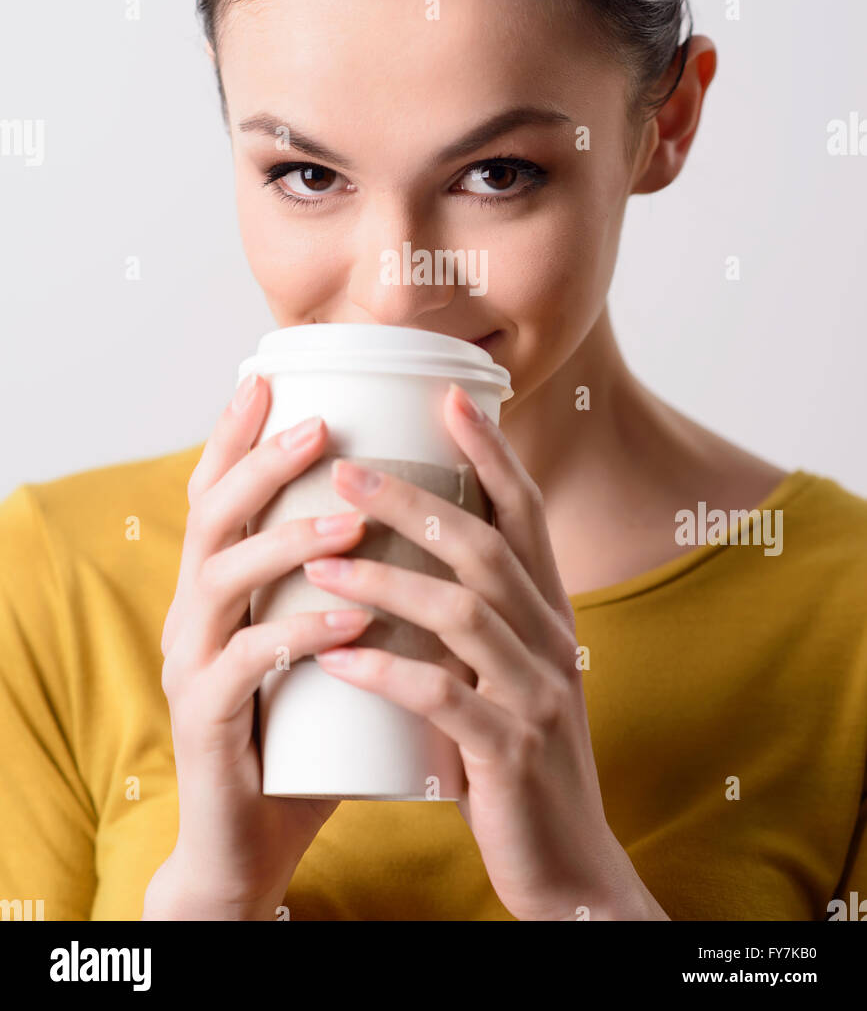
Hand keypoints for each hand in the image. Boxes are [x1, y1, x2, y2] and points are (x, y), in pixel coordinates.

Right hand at [146, 374, 374, 919]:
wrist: (255, 840)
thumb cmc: (301, 730)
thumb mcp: (323, 642)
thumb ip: (352, 584)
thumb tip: (427, 514)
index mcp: (220, 587)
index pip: (217, 494)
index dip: (234, 435)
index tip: (268, 378)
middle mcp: (195, 615)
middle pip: (210, 518)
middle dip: (260, 465)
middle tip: (319, 431)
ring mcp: (193, 666)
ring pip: (220, 581)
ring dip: (287, 541)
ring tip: (350, 520)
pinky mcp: (207, 722)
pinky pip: (245, 666)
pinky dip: (299, 634)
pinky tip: (350, 617)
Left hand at [303, 382, 668, 920]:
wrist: (567, 866)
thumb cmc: (515, 759)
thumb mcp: (504, 673)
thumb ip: (470, 617)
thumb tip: (403, 554)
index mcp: (549, 613)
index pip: (524, 514)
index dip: (490, 451)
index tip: (447, 396)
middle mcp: (551, 640)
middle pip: (482, 547)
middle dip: (411, 503)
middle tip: (342, 471)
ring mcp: (535, 695)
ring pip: (461, 613)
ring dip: (387, 582)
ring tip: (320, 561)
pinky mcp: (510, 754)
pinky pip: (444, 700)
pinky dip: (388, 673)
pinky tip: (338, 660)